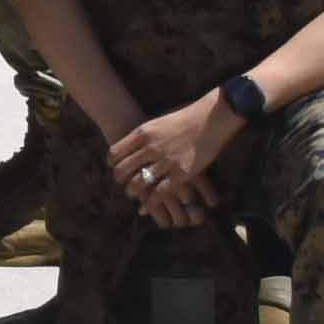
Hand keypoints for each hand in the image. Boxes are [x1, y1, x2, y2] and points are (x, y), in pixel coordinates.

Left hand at [109, 91, 242, 220]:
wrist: (211, 118)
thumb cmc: (186, 117)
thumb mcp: (158, 122)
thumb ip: (145, 135)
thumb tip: (134, 145)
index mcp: (142, 133)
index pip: (115, 153)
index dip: (112, 163)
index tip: (113, 167)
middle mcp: (150, 148)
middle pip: (123, 170)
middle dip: (119, 180)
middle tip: (122, 183)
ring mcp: (164, 162)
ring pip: (138, 184)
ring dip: (133, 192)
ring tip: (133, 194)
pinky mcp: (180, 174)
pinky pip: (158, 193)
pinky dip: (150, 202)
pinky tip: (147, 206)